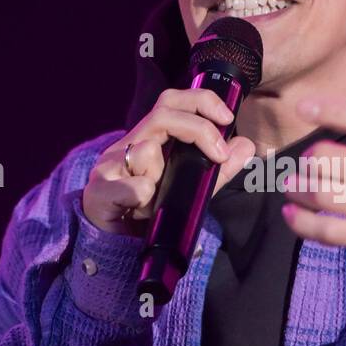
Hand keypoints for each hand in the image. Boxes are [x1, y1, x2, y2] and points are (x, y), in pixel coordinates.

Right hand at [83, 87, 254, 234]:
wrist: (113, 244)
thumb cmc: (149, 209)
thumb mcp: (191, 186)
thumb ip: (220, 169)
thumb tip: (246, 145)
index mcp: (149, 138)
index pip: (172, 102)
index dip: (201, 101)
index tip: (227, 118)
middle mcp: (128, 144)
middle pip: (162, 114)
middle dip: (198, 129)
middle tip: (219, 153)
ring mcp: (111, 166)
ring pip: (145, 151)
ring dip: (159, 176)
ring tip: (155, 198)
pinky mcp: (99, 191)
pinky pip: (130, 186)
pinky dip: (141, 195)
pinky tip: (139, 206)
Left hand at [280, 26, 345, 255]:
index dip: (333, 111)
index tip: (303, 105)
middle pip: (333, 160)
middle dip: (310, 158)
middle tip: (307, 159)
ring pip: (326, 195)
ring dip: (299, 189)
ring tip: (293, 183)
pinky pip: (329, 231)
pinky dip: (301, 222)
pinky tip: (292, 211)